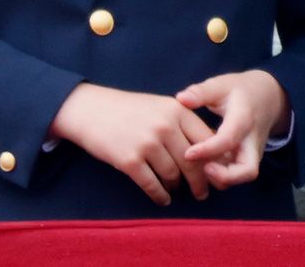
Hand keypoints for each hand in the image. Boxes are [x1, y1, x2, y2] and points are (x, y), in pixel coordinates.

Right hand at [51, 83, 214, 205]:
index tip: (216, 174)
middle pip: (194, 163)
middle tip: (201, 192)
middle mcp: (164, 125)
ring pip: (174, 176)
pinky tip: (162, 197)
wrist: (89, 109)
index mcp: (176, 109)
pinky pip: (153, 186)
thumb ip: (183, 125)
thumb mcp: (158, 106)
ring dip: (177, 188)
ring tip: (174, 189)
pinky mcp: (130, 160)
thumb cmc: (127, 109)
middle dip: (200, 182)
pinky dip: (160, 196)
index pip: (208, 141)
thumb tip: (212, 154)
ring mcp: (146, 143)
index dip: (215, 162)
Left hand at [176, 70, 290, 188]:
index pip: (228, 140)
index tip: (188, 154)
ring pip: (244, 175)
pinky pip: (239, 172)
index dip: (208, 150)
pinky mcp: (250, 158)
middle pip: (248, 170)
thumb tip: (180, 98)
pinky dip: (224, 174)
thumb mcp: (220, 84)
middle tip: (201, 169)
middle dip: (225, 176)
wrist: (268, 97)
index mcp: (243, 119)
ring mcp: (253, 152)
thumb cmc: (239, 90)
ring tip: (199, 169)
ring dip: (223, 178)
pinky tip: (204, 166)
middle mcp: (252, 141)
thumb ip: (200, 92)